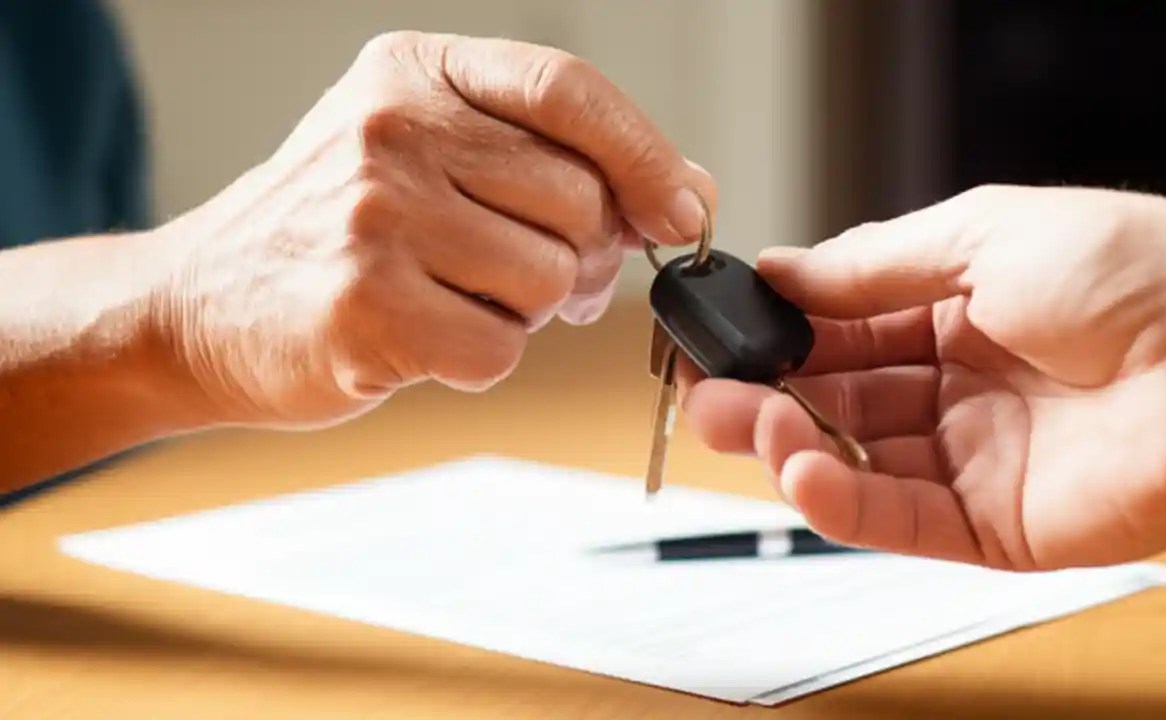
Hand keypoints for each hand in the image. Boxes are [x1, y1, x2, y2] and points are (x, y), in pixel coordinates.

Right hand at [153, 32, 714, 426]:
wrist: (199, 306)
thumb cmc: (333, 232)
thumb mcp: (431, 156)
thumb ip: (553, 160)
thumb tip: (689, 191)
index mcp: (414, 72)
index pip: (567, 90)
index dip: (644, 154)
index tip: (682, 211)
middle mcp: (392, 130)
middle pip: (578, 202)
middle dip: (578, 257)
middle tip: (526, 275)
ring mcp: (374, 216)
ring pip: (550, 280)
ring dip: (523, 311)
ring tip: (453, 297)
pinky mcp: (364, 307)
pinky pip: (499, 349)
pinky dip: (480, 358)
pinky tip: (423, 336)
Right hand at [682, 185, 1165, 569]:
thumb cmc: (1140, 270)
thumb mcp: (982, 233)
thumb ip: (871, 264)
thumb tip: (782, 271)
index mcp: (955, 314)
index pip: (839, 333)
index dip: (774, 336)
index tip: (716, 335)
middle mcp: (957, 389)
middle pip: (834, 404)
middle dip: (763, 397)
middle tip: (707, 391)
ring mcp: (972, 460)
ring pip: (853, 464)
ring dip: (788, 448)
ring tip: (744, 423)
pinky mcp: (992, 527)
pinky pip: (898, 520)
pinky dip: (839, 502)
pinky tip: (800, 472)